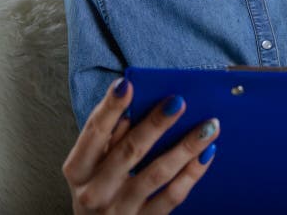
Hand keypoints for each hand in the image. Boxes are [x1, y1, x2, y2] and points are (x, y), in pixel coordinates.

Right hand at [62, 78, 219, 213]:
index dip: (110, 108)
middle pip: (129, 151)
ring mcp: (120, 209)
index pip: (94, 133)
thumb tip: (131, 102)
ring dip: (185, 147)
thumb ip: (108, 137)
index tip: (126, 84)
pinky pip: (173, 197)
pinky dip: (192, 173)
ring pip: (157, 173)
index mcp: (78, 169)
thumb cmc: (98, 189)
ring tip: (208, 126)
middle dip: (155, 124)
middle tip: (179, 101)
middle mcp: (95, 191)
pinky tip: (207, 154)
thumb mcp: (91, 166)